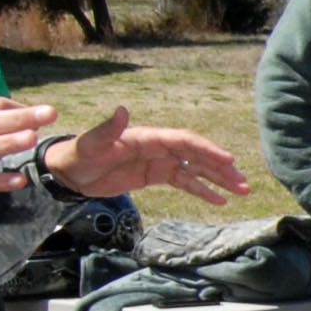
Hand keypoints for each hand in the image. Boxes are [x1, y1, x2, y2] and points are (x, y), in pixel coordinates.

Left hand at [41, 107, 246, 205]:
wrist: (67, 172)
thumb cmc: (76, 156)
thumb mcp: (90, 145)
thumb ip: (107, 129)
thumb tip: (122, 110)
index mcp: (147, 137)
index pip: (183, 141)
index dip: (206, 150)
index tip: (228, 161)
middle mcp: (158, 147)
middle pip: (196, 155)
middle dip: (221, 168)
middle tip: (243, 182)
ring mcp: (158, 162)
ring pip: (195, 169)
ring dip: (219, 180)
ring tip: (241, 191)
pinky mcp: (155, 176)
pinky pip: (185, 182)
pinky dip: (203, 191)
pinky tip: (220, 201)